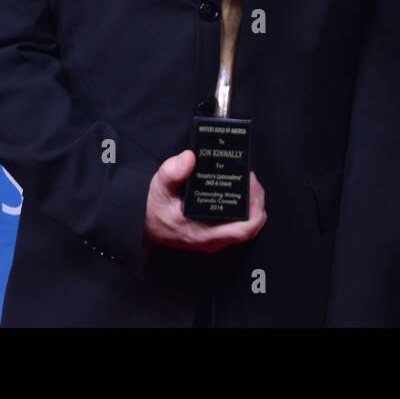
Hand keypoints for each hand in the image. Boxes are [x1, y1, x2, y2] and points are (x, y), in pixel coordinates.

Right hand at [144, 150, 265, 252]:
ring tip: (247, 180)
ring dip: (252, 203)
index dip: (255, 211)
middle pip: (250, 226)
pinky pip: (239, 223)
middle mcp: (213, 241)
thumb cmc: (154, 207)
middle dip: (256, 201)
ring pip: (247, 225)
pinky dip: (244, 207)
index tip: (253, 188)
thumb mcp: (160, 186)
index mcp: (203, 234)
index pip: (242, 231)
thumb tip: (190, 158)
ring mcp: (215, 238)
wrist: (144, 222)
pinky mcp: (215, 233)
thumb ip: (172, 172)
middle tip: (250, 177)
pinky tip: (239, 190)